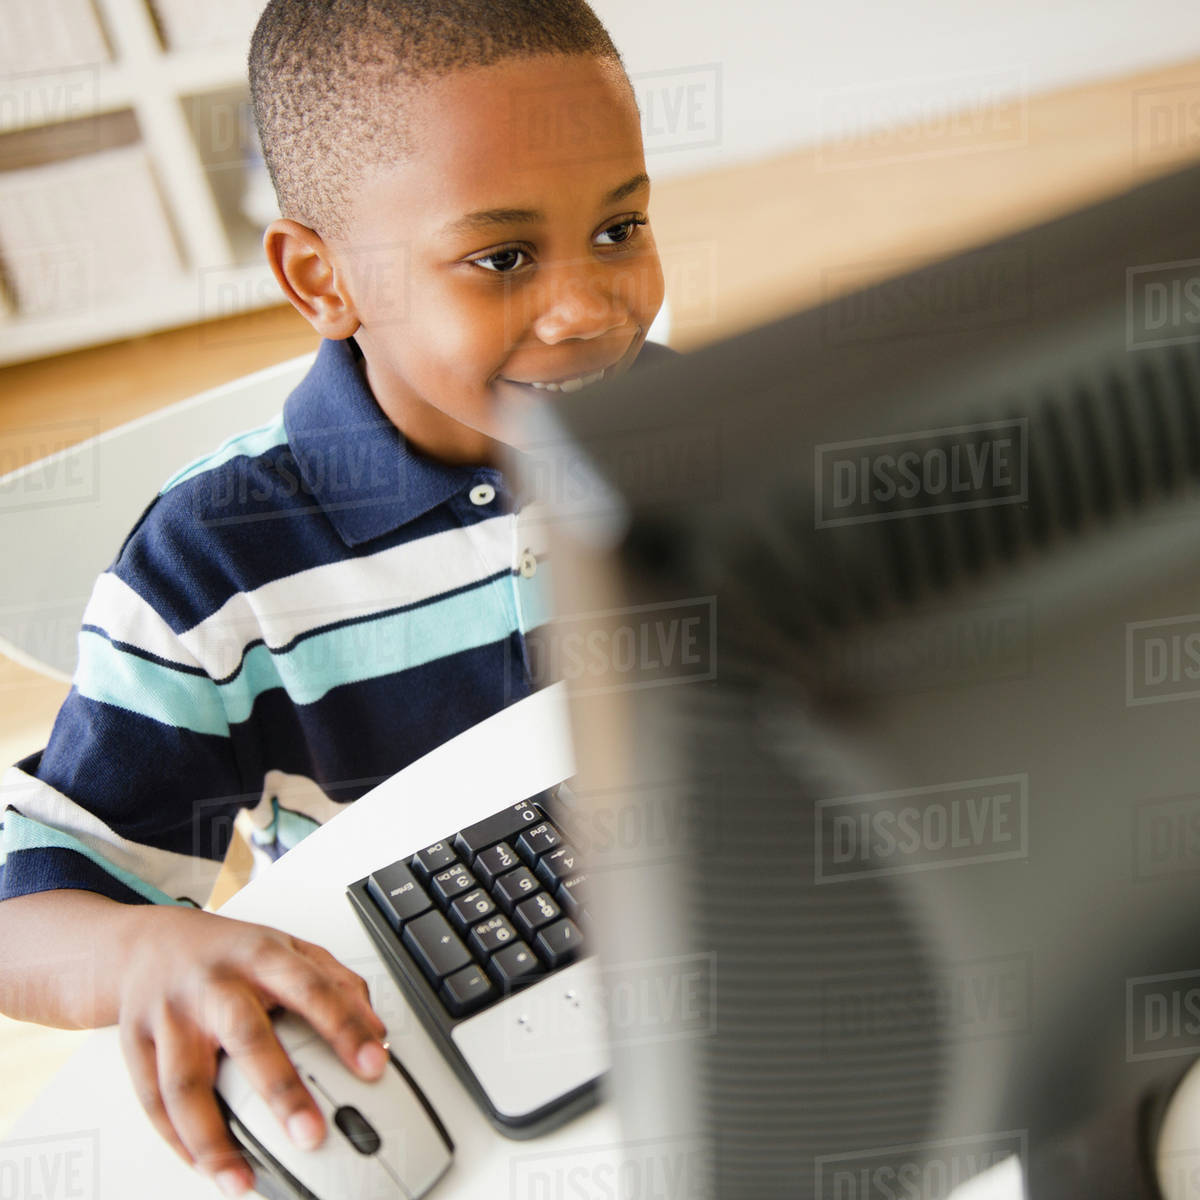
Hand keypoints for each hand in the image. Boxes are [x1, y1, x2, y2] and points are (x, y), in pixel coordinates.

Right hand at [116, 907, 387, 1196]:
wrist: (151, 943)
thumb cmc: (230, 952)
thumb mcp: (289, 948)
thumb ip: (337, 984)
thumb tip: (377, 1032)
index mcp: (261, 955)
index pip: (311, 989)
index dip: (344, 1026)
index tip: (373, 1065)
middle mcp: (215, 984)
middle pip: (247, 1036)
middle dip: (280, 1089)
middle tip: (311, 1136)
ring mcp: (171, 1015)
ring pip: (185, 1082)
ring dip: (213, 1139)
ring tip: (242, 1180)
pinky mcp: (135, 1044)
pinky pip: (152, 1101)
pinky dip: (177, 1141)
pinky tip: (205, 1166)